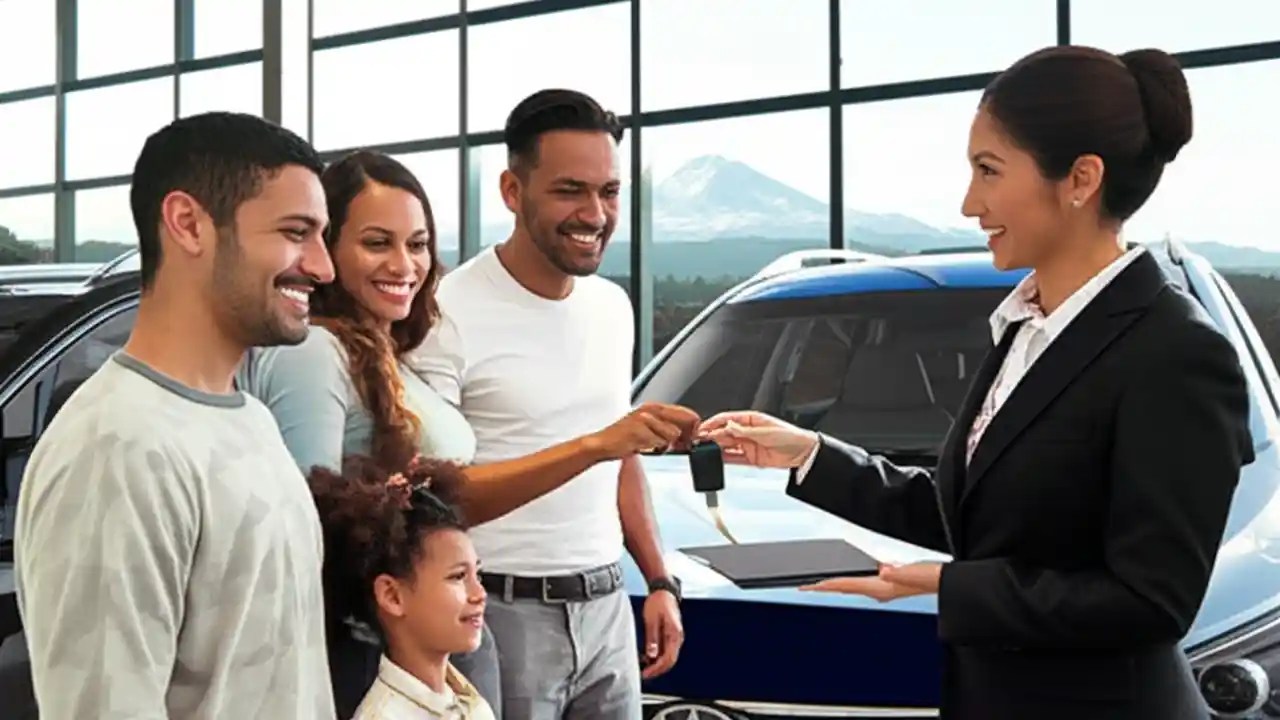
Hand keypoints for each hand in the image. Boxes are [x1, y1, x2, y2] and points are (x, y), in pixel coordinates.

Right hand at [588, 403, 700, 459]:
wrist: (602, 444)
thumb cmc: (623, 438)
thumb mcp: (647, 429)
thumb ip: (667, 429)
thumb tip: (687, 436)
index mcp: (653, 407)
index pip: (685, 413)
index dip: (692, 427)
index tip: (693, 437)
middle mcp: (650, 410)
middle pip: (681, 423)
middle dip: (683, 437)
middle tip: (677, 445)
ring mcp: (644, 419)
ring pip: (671, 435)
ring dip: (664, 445)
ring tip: (651, 447)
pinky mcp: (639, 430)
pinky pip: (658, 443)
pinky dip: (653, 449)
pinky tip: (643, 447)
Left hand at [640, 590, 682, 678]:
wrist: (663, 591)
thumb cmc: (657, 603)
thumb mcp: (652, 620)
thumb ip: (652, 638)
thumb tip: (651, 655)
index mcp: (674, 635)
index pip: (669, 659)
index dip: (657, 669)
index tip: (646, 673)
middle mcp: (677, 638)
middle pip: (670, 661)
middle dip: (657, 669)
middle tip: (644, 674)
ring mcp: (675, 637)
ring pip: (668, 657)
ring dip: (657, 664)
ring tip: (643, 667)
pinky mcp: (670, 635)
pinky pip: (666, 650)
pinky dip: (658, 657)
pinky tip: (647, 657)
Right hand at [698, 410, 818, 467]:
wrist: (804, 453)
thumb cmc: (790, 436)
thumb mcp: (767, 431)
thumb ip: (746, 431)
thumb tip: (729, 427)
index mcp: (752, 419)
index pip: (727, 419)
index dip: (714, 423)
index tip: (703, 428)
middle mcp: (748, 431)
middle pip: (724, 433)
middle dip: (712, 436)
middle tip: (701, 441)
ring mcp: (748, 445)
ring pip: (727, 445)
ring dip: (716, 448)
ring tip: (705, 450)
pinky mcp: (751, 458)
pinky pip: (734, 458)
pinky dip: (724, 459)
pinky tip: (716, 459)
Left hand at [800, 562, 943, 600]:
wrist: (944, 582)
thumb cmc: (931, 577)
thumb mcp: (914, 572)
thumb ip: (898, 572)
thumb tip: (883, 570)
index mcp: (880, 587)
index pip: (846, 585)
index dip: (825, 585)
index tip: (807, 586)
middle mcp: (878, 590)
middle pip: (843, 588)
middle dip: (824, 586)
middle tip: (804, 585)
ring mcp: (882, 588)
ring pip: (851, 586)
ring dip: (835, 584)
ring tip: (819, 582)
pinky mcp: (888, 583)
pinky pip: (860, 581)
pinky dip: (848, 580)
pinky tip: (848, 576)